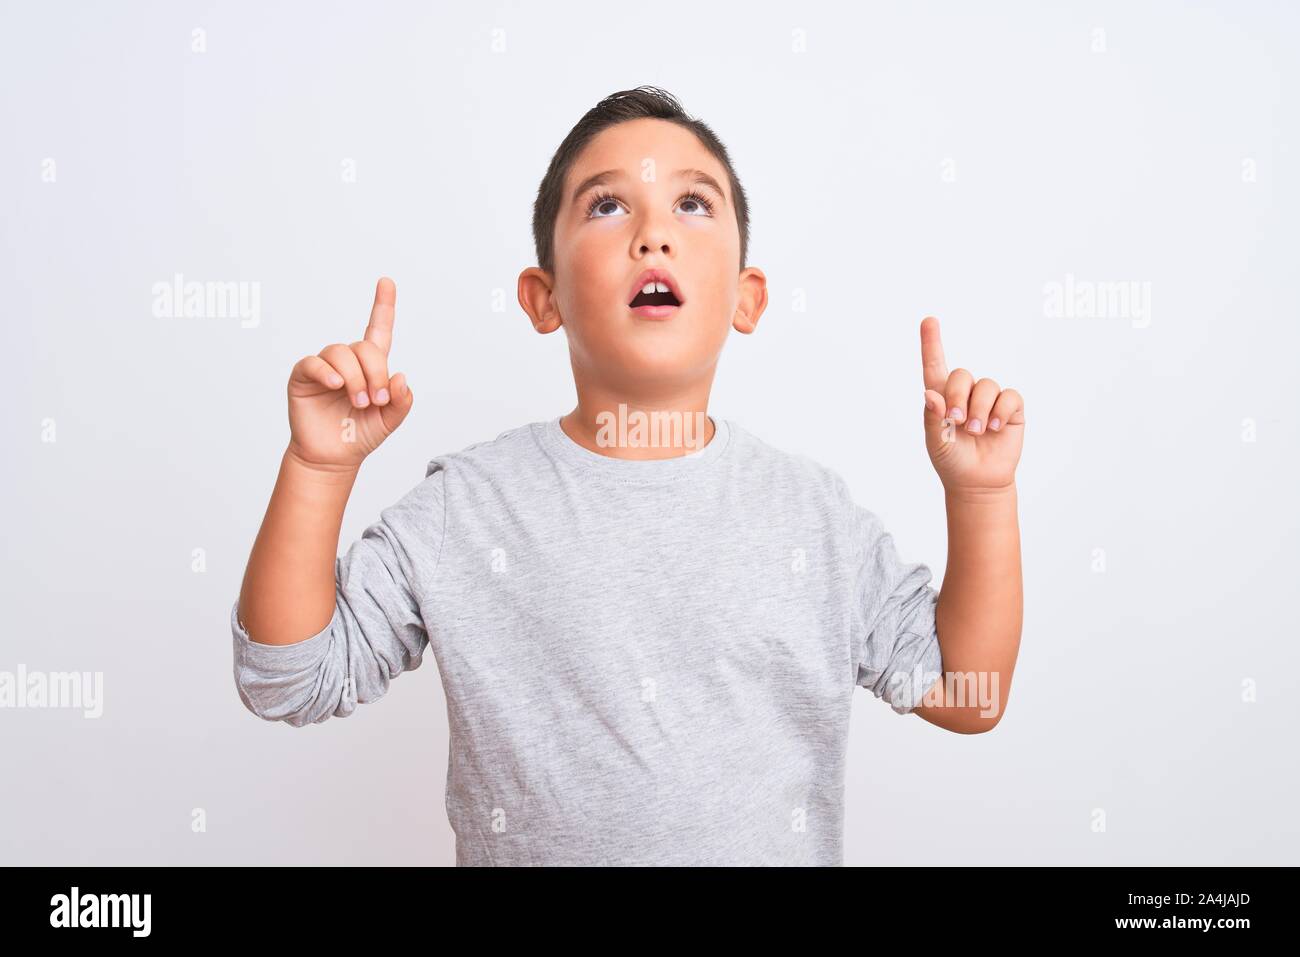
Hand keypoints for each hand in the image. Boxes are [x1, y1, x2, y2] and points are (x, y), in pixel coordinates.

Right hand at [285, 277, 413, 470]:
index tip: (386, 282)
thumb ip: (402, 401)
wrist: (333, 458)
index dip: (383, 306)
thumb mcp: (390, 420)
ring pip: (341, 353)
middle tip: (377, 400)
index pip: (378, 330)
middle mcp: (347, 361)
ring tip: (360, 402)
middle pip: (364, 347)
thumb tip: (401, 377)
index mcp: (370, 367)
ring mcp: (324, 367)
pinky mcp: (303, 376)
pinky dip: (327, 372)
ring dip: (355, 378)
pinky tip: (336, 386)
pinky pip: (314, 363)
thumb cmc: (360, 435)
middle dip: (376, 372)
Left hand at [920, 316, 1023, 491]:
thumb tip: (931, 395)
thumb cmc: (952, 461)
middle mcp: (965, 394)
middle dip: (958, 396)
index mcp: (942, 398)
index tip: (928, 320)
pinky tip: (995, 428)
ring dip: (980, 409)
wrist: (978, 482)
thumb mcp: (936, 442)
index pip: (935, 365)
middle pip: (962, 375)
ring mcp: (989, 400)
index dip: (931, 343)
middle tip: (957, 421)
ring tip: (977, 431)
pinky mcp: (1011, 408)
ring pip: (986, 386)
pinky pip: (1009, 396)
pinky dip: (1001, 411)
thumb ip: (932, 418)